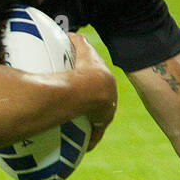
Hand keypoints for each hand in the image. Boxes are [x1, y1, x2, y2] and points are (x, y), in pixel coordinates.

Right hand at [70, 32, 115, 150]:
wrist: (93, 88)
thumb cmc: (86, 68)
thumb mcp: (82, 51)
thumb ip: (76, 41)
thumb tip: (69, 33)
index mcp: (105, 80)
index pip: (101, 83)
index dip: (92, 85)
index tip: (85, 88)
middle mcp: (110, 97)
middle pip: (101, 103)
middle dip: (92, 106)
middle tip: (78, 109)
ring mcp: (107, 111)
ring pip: (98, 119)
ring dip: (90, 123)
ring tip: (78, 127)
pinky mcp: (102, 123)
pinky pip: (95, 133)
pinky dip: (90, 139)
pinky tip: (85, 146)